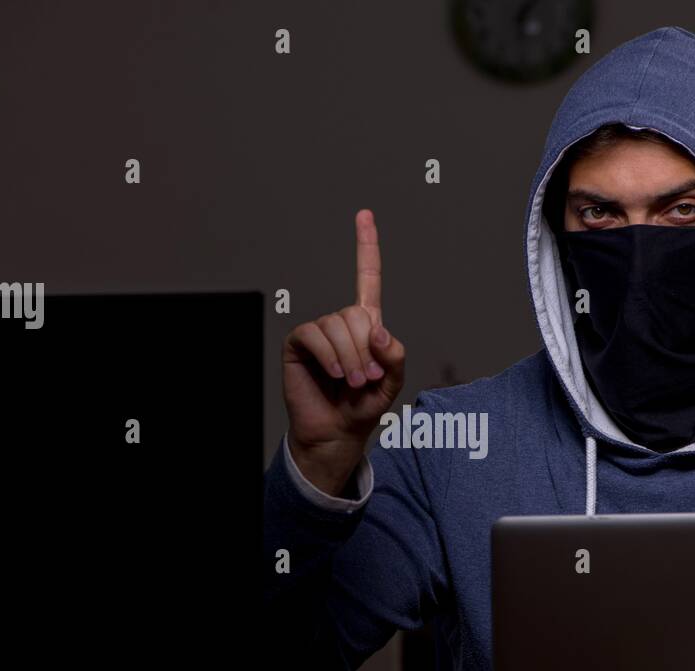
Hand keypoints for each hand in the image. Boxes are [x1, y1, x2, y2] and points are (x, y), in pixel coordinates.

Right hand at [282, 209, 405, 496]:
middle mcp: (340, 323)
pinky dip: (330, 355)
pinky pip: (315, 335)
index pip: (366, 278)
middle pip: (357, 314)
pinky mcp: (299, 344)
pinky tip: (335, 374)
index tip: (364, 215)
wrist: (336, 432)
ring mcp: (318, 332)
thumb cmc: (363, 407)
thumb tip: (378, 330)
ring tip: (353, 382)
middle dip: (366, 350)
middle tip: (367, 378)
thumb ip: (395, 356)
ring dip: (351, 358)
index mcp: (365, 325)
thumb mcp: (392, 383)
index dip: (366, 246)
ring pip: (338, 327)